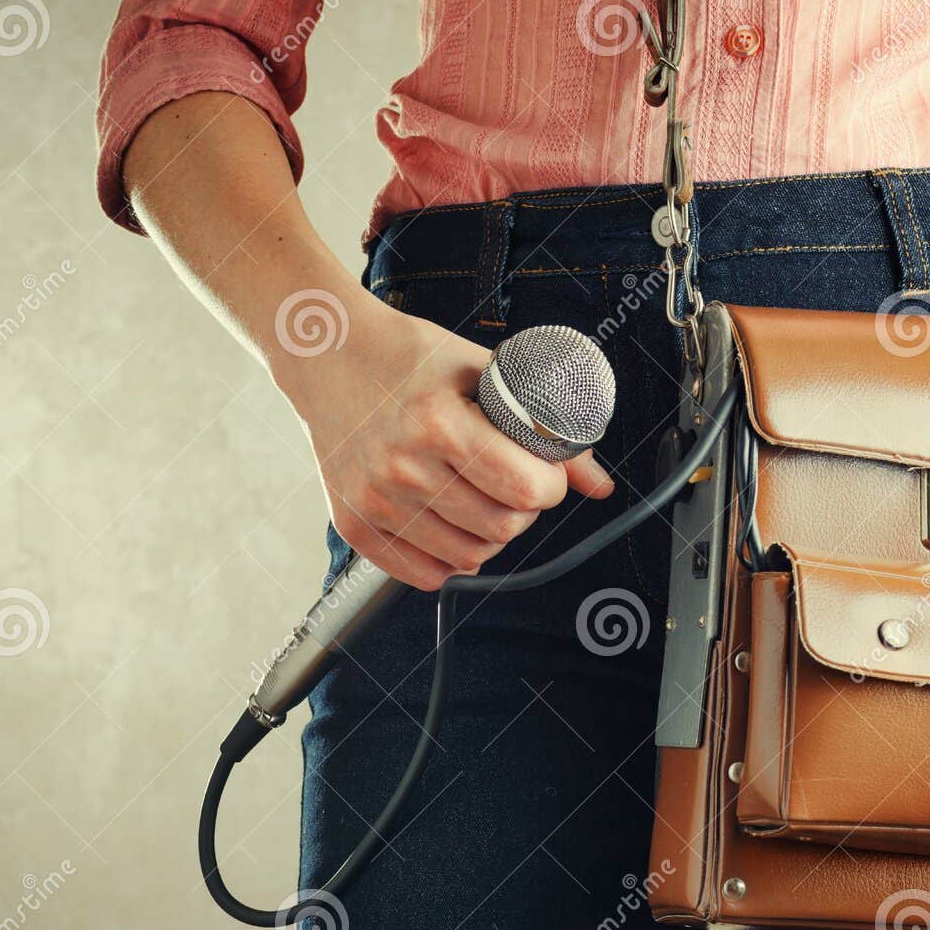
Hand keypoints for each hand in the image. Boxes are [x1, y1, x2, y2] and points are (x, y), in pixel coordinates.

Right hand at [274, 292, 613, 590]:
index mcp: (438, 423)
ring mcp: (374, 500)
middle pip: (502, 529)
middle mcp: (402, 467)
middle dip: (526, 510)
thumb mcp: (485, 373)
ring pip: (469, 557)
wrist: (329, 355)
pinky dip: (451, 559)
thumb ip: (548, 426)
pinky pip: (423, 574)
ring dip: (492, 536)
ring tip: (484, 498)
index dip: (550, 486)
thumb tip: (600, 485)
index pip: (525, 489)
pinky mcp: (354, 523)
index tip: (544, 471)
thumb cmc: (411, 358)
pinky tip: (453, 524)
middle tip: (517, 483)